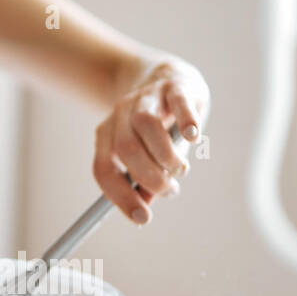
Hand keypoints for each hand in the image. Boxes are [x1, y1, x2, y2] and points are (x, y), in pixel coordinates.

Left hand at [93, 59, 209, 224]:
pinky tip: (193, 137)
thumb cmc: (158, 127)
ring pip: (146, 125)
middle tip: (171, 189)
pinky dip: (185, 121)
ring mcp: (146, 98)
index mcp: (107, 134)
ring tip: (180, 169)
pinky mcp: (173, 87)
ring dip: (166, 155)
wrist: (168, 78)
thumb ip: (144, 179)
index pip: (103, 169)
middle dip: (150, 177)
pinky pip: (177, 102)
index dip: (120, 196)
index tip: (142, 218)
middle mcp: (121, 115)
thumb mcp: (147, 154)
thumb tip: (143, 205)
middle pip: (125, 149)